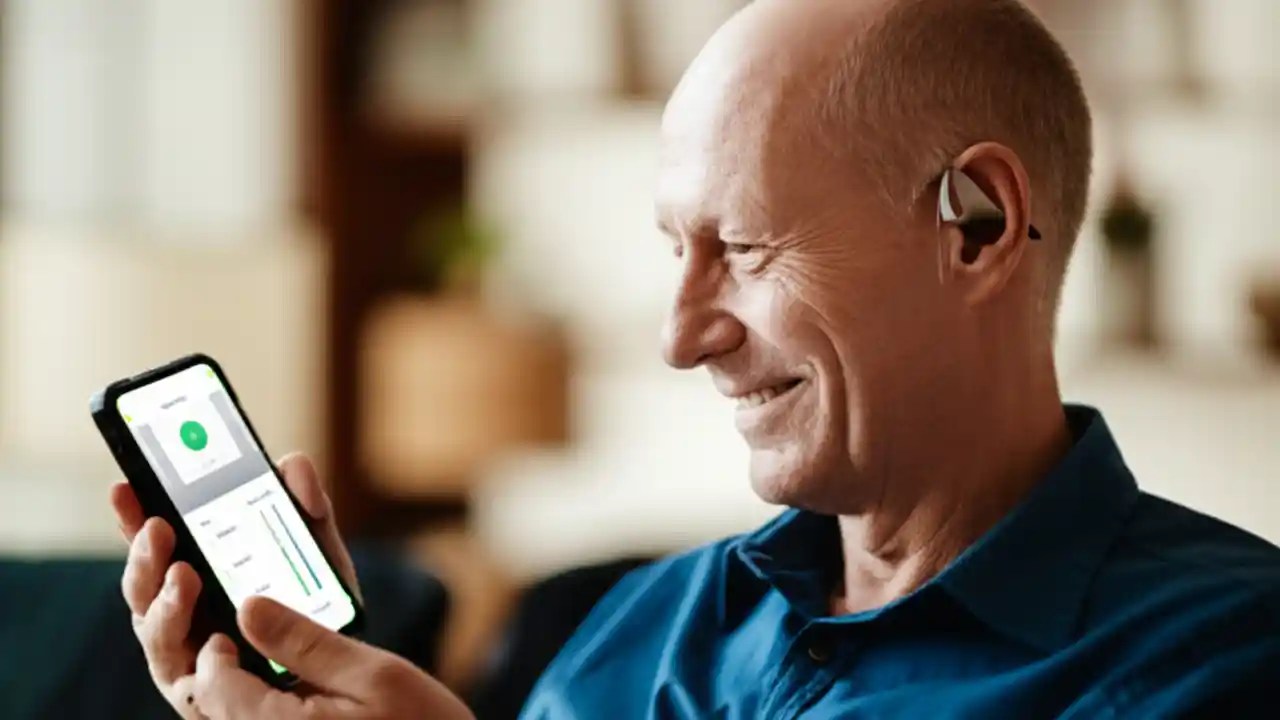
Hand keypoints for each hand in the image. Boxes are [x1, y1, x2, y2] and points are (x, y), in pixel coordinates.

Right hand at [110, 453, 362, 718]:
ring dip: (164, 604)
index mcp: (195, 573)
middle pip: (144, 587)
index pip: (154, 543)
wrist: (345, 663)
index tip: (125, 488)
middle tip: (157, 527)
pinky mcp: (209, 696)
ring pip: (157, 633)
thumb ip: (305, 507)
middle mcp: (181, 615)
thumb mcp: (315, 549)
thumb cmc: (316, 602)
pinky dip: (200, 660)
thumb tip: (290, 463)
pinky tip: (216, 641)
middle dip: (144, 557)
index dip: (134, 517)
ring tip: (183, 575)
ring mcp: (190, 656)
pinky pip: (194, 682)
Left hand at [192, 597, 472, 718]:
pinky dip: (256, 712)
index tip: (244, 623)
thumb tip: (248, 607)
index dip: (216, 648)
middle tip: (249, 640)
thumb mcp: (375, 674)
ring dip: (233, 694)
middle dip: (217, 671)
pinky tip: (291, 697)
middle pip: (208, 710)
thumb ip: (306, 642)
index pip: (210, 686)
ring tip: (269, 667)